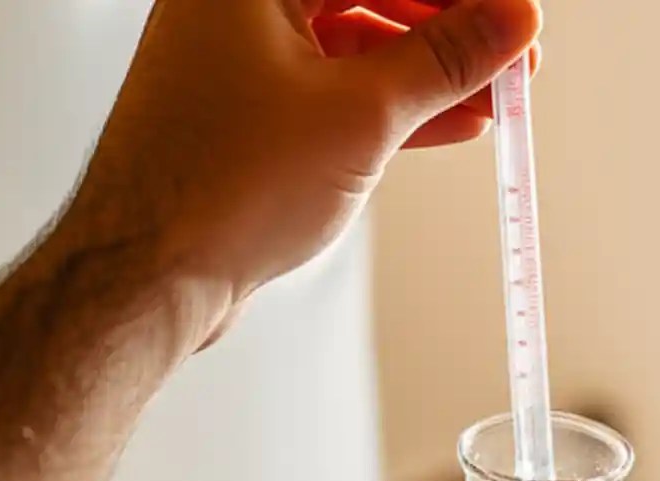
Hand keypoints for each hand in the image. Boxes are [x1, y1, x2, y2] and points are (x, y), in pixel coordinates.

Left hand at [68, 0, 540, 335]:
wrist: (147, 275)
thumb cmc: (220, 187)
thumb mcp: (363, 114)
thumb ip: (446, 60)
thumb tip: (511, 21)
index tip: (512, 17)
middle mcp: (241, 4)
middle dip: (451, 30)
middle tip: (512, 58)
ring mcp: (244, 57)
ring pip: (360, 45)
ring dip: (431, 74)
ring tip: (496, 101)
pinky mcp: (252, 110)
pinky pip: (338, 89)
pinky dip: (394, 106)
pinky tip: (452, 125)